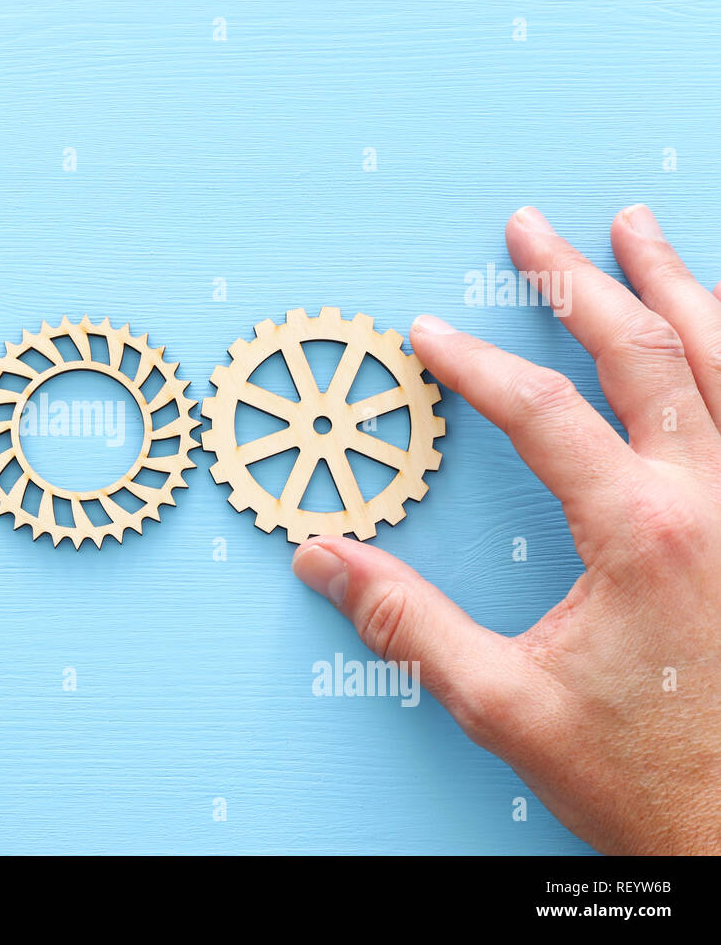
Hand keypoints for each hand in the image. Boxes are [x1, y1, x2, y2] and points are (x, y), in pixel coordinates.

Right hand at [293, 205, 720, 853]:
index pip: (547, 411)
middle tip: (536, 230)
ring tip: (639, 233)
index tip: (431, 337)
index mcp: (643, 533)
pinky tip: (720, 332)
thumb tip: (324, 563)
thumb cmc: (643, 774)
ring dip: (680, 287)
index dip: (477, 366)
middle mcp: (718, 502)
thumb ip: (407, 623)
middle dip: (582, 279)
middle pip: (650, 351)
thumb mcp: (501, 703)